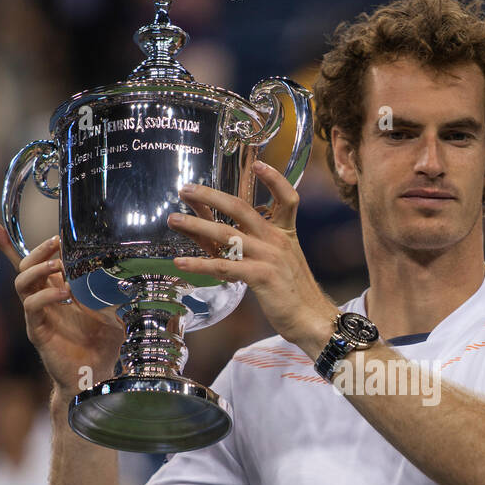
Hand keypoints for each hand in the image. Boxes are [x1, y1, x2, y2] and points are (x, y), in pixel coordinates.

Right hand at [0, 222, 124, 395]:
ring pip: (22, 281)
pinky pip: (32, 306)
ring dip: (38, 268)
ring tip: (59, 266)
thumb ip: (111, 288)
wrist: (97, 376)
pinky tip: (65, 293)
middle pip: (25, 265)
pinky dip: (46, 296)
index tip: (11, 226)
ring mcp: (38, 315)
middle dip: (38, 250)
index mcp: (57, 291)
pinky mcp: (37, 331)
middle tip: (57, 242)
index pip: (35, 264)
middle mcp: (44, 300)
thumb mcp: (113, 308)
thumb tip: (124, 265)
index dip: (18, 246)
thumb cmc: (104, 343)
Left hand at [169, 161, 336, 356]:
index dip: (274, 179)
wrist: (311, 319)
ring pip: (227, 235)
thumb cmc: (290, 292)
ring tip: (173, 219)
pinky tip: (180, 263)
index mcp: (285, 233)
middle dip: (210, 196)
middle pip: (242, 208)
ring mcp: (270, 257)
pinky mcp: (262, 277)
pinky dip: (200, 264)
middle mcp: (277, 241)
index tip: (258, 165)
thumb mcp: (272, 262)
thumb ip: (245, 245)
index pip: (287, 198)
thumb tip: (213, 231)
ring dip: (196, 226)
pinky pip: (225, 267)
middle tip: (186, 188)